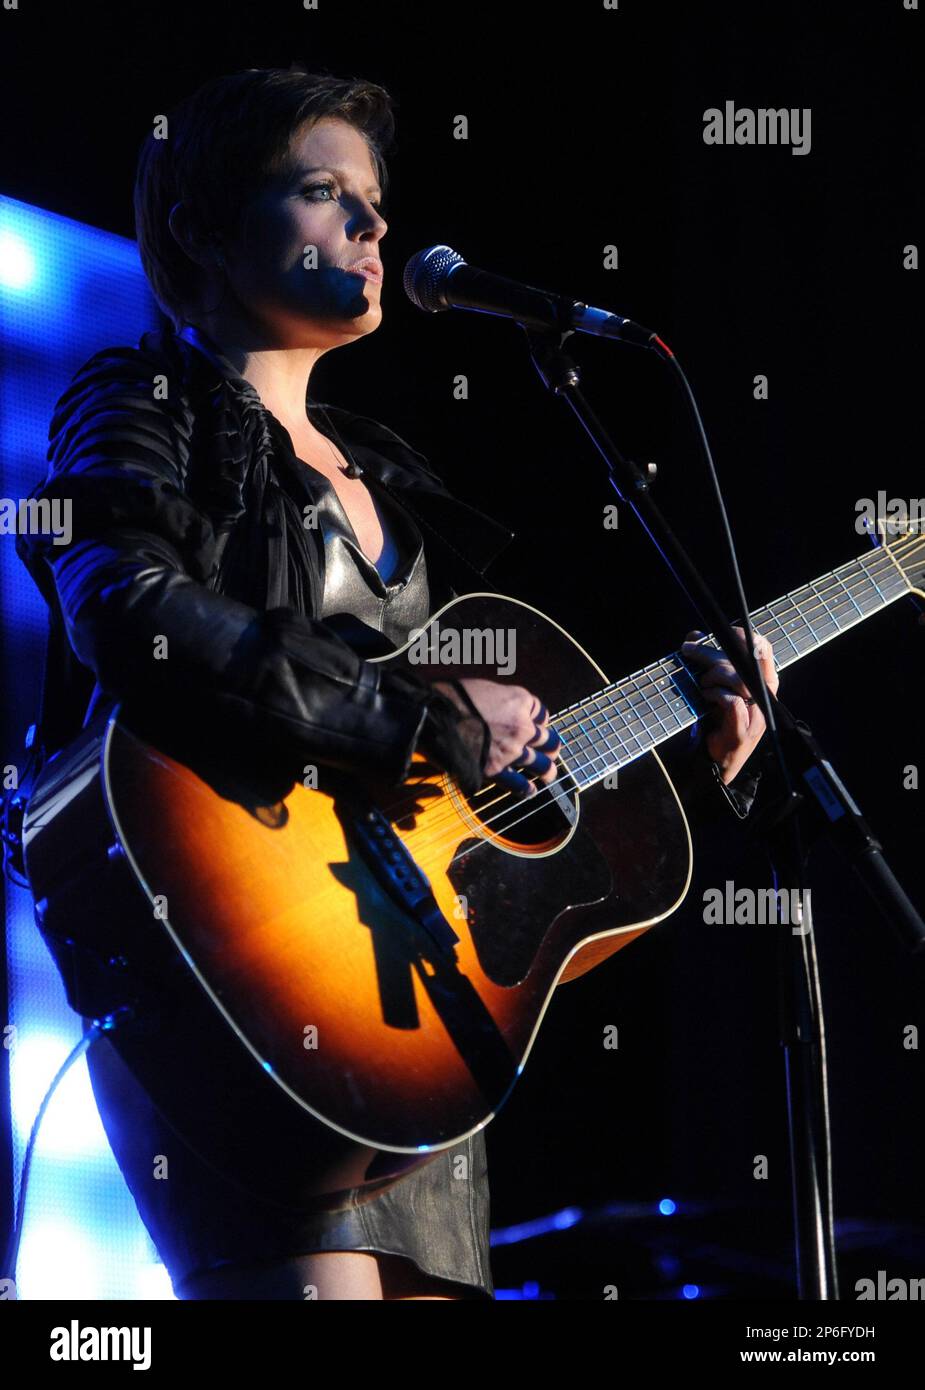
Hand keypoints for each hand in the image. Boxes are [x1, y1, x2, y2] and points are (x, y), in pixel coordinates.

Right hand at [455, 679, 562, 796]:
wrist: (435, 716)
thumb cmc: (453, 696)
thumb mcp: (484, 688)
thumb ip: (501, 701)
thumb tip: (500, 711)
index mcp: (519, 701)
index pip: (541, 712)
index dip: (540, 720)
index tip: (537, 724)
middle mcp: (522, 726)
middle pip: (547, 739)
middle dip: (550, 745)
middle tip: (552, 750)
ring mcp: (512, 750)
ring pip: (540, 764)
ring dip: (546, 769)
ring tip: (549, 774)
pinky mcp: (496, 770)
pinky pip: (518, 783)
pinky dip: (526, 789)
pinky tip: (531, 790)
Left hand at [679, 627, 779, 783]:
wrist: (716, 760)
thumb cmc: (718, 719)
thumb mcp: (714, 685)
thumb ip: (708, 660)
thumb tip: (694, 635)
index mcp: (764, 682)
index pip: (762, 649)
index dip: (743, 636)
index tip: (722, 631)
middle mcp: (765, 696)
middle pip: (741, 661)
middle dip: (710, 653)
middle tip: (688, 651)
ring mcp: (757, 714)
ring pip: (736, 679)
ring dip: (712, 677)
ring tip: (702, 685)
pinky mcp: (744, 730)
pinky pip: (731, 701)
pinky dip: (714, 696)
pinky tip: (707, 699)